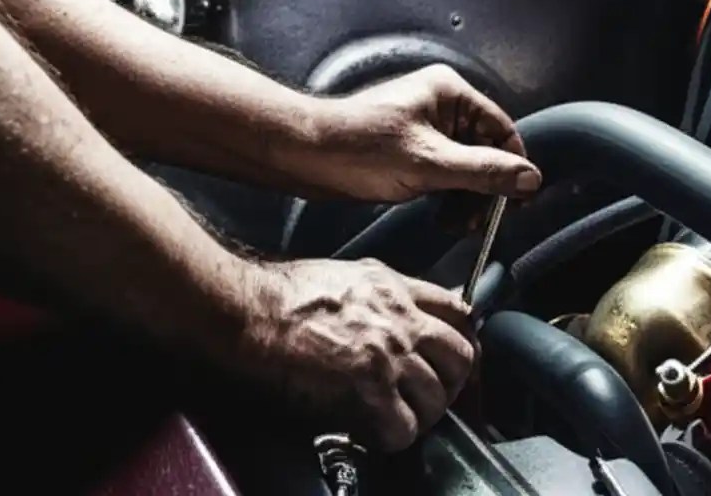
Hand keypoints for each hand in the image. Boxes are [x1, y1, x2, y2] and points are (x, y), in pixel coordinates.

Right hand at [240, 258, 476, 450]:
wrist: (247, 310)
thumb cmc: (281, 294)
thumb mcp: (347, 274)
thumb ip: (383, 292)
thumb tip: (400, 312)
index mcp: (396, 289)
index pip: (459, 312)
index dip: (462, 340)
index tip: (454, 358)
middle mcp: (401, 320)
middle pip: (461, 357)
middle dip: (452, 382)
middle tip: (432, 395)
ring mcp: (388, 355)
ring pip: (437, 398)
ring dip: (422, 414)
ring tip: (399, 418)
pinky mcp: (366, 389)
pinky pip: (403, 427)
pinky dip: (394, 436)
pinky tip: (376, 432)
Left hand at [308, 65, 541, 201]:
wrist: (305, 156)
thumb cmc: (359, 148)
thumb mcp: (431, 164)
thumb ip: (484, 172)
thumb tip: (530, 178)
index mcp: (450, 93)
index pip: (502, 130)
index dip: (513, 167)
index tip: (517, 202)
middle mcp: (441, 105)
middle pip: (485, 151)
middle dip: (484, 189)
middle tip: (480, 222)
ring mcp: (425, 128)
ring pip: (465, 167)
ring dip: (466, 199)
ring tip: (456, 224)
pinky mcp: (410, 150)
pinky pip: (444, 174)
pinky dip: (447, 197)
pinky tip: (441, 218)